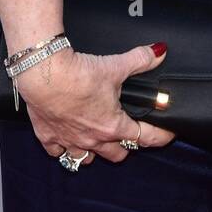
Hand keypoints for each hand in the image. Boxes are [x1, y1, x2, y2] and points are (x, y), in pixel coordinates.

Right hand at [20, 42, 174, 163]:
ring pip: (87, 159)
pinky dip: (63, 149)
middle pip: (117, 154)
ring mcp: (70, 141)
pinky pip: (58, 153)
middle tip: (130, 133)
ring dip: (95, 152)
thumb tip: (159, 52)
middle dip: (126, 146)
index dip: (160, 136)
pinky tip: (67, 140)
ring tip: (99, 139)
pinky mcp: (48, 136)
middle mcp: (93, 139)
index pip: (145, 138)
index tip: (168, 135)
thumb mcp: (116, 65)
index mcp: (113, 125)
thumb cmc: (78, 74)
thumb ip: (140, 59)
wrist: (44, 75)